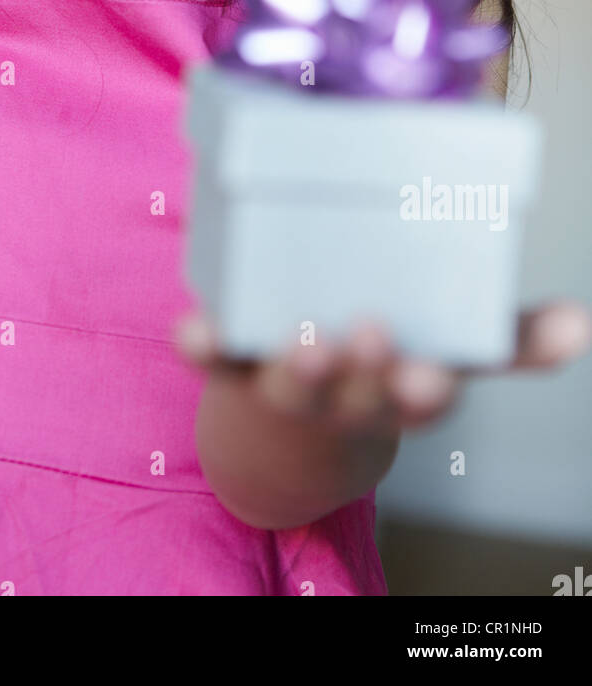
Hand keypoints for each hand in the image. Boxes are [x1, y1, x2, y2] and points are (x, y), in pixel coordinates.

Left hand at [173, 301, 591, 435]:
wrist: (294, 421)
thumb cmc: (381, 365)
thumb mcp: (450, 350)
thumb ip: (508, 336)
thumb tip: (583, 325)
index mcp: (397, 391)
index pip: (420, 402)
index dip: (424, 391)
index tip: (431, 374)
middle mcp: (343, 395)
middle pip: (355, 395)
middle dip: (362, 370)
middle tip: (369, 335)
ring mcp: (285, 384)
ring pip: (290, 388)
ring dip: (296, 367)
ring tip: (302, 338)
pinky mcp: (233, 364)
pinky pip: (216, 361)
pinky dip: (204, 345)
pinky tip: (192, 328)